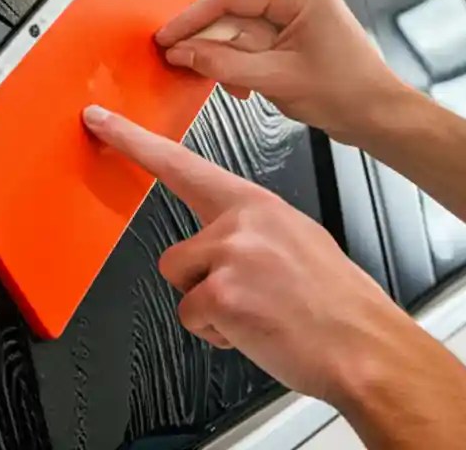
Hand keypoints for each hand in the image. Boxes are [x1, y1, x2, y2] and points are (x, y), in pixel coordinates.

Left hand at [82, 104, 422, 405]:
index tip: (101, 122)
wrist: (364, 344)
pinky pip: (193, 318)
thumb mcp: (300, 240)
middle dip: (203, 283)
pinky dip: (219, 334)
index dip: (135, 142)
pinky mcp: (220, 294)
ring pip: (183, 285)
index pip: (183, 165)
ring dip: (211, 308)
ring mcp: (229, 254)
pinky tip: (257, 330)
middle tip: (253, 296)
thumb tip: (229, 241)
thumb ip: (255, 230)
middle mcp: (241, 221)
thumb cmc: (337, 302)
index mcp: (258, 203)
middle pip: (178, 253)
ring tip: (259, 312)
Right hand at [156, 0, 407, 143]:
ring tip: (230, 85)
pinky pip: (255, 40)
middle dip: (209, 42)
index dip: (192, 19)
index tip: (167, 37)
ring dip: (227, 58)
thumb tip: (183, 53)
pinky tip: (243, 84)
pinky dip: (242, 62)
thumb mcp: (274, 79)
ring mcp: (298, 10)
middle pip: (233, 11)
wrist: (378, 115)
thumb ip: (223, 64)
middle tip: (182, 62)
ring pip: (241, 28)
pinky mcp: (295, 30)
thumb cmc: (346, 93)